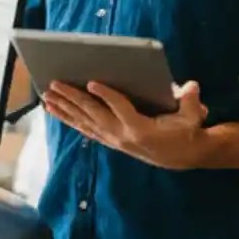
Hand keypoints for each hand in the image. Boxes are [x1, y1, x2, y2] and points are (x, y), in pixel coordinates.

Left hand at [42, 80, 209, 169]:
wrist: (184, 156)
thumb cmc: (186, 130)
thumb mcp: (191, 115)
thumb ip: (189, 101)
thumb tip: (191, 86)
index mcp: (141, 128)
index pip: (121, 108)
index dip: (107, 95)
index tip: (92, 82)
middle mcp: (123, 136)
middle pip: (94, 114)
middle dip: (73, 98)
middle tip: (55, 84)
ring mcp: (114, 140)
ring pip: (85, 122)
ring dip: (65, 109)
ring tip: (47, 97)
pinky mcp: (110, 141)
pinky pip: (85, 129)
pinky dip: (69, 119)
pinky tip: (54, 110)